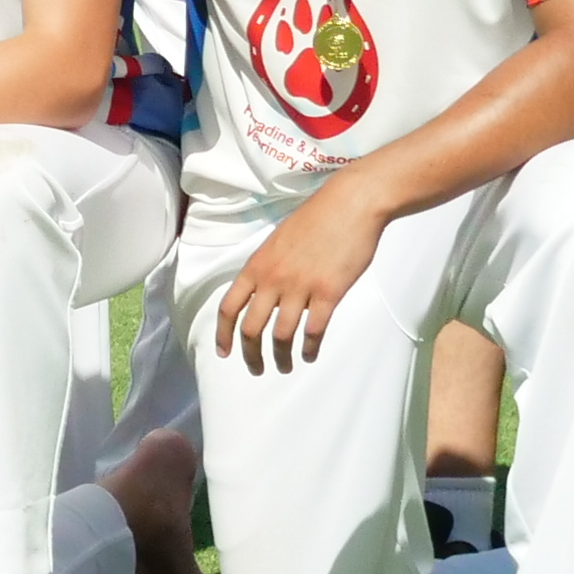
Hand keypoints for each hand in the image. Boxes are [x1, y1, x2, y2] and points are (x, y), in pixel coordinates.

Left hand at [212, 180, 388, 376]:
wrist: (349, 204)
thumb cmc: (316, 219)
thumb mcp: (278, 240)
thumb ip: (267, 267)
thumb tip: (264, 291)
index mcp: (257, 265)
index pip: (229, 307)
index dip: (224, 334)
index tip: (224, 352)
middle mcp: (273, 279)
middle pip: (251, 329)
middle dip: (251, 355)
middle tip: (257, 368)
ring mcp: (300, 287)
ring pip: (281, 335)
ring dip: (281, 357)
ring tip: (286, 366)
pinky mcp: (328, 292)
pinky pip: (313, 331)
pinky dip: (310, 349)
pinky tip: (310, 354)